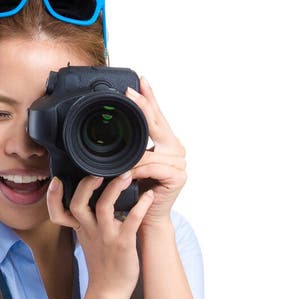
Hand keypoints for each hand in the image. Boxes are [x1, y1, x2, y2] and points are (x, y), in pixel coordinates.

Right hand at [46, 172, 154, 298]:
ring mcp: (106, 237)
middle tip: (98, 170)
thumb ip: (87, 221)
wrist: (109, 291)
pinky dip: (141, 207)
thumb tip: (92, 200)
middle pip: (78, 204)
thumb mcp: (88, 241)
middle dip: (86, 185)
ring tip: (127, 174)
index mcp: (81, 229)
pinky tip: (148, 196)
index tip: (57, 181)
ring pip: (103, 208)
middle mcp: (90, 231)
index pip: (58, 212)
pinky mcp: (123, 244)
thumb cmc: (102, 264)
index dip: (53, 197)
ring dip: (114, 189)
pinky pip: (131, 221)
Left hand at [125, 77, 186, 232]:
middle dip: (143, 108)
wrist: (147, 217)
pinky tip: (128, 172)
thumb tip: (119, 127)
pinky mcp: (177, 176)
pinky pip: (152, 167)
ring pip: (150, 151)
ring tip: (118, 156)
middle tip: (130, 93)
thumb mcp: (134, 163)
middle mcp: (176, 149)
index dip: (150, 99)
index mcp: (168, 143)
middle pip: (157, 125)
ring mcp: (180, 163)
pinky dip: (138, 170)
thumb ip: (133, 145)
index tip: (140, 81)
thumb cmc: (139, 190)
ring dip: (132, 154)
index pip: (157, 117)